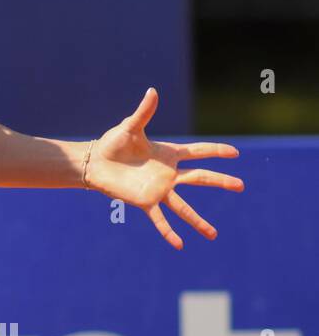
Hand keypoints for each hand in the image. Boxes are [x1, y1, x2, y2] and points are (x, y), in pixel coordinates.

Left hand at [84, 87, 244, 249]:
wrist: (94, 162)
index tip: (235, 152)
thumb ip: (144, 112)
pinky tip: (180, 245)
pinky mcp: (145, 201)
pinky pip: (160, 219)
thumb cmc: (112, 144)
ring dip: (198, 221)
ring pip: (184, 207)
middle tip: (241, 185)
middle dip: (221, 181)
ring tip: (213, 235)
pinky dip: (169, 232)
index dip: (216, 151)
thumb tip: (152, 90)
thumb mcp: (130, 127)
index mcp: (168, 154)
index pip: (198, 152)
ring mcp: (159, 190)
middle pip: (200, 178)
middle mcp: (168, 174)